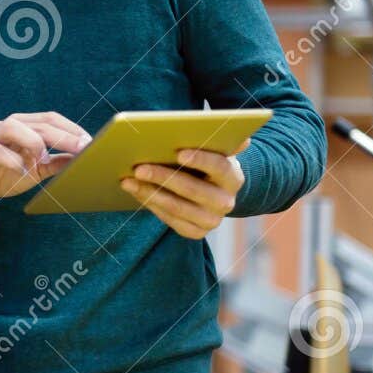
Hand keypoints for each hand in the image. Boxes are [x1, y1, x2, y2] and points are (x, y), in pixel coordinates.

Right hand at [0, 112, 91, 213]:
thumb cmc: (4, 175)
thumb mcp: (36, 169)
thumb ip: (55, 162)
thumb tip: (80, 158)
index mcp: (23, 126)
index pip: (50, 119)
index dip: (71, 129)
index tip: (89, 142)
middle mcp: (8, 127)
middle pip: (39, 124)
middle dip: (63, 136)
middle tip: (82, 149)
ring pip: (14, 127)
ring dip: (35, 143)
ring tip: (44, 160)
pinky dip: (14, 161)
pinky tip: (23, 172)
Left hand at [121, 138, 249, 239]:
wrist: (214, 192)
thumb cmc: (207, 164)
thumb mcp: (216, 151)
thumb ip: (222, 141)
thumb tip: (244, 140)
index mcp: (234, 178)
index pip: (220, 167)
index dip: (200, 160)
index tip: (178, 152)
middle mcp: (226, 202)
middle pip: (192, 189)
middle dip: (163, 177)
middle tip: (139, 167)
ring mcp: (212, 221)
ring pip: (177, 207)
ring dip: (150, 192)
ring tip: (128, 180)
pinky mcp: (196, 232)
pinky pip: (169, 219)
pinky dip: (150, 204)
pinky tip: (135, 190)